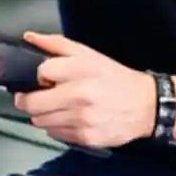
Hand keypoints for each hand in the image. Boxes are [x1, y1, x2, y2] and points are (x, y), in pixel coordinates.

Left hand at [14, 33, 155, 147]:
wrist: (145, 106)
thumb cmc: (115, 79)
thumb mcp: (89, 55)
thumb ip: (56, 45)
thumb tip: (30, 38)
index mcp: (80, 70)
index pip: (40, 72)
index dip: (39, 75)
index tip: (45, 78)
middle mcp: (80, 95)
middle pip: (32, 103)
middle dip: (30, 99)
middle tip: (39, 96)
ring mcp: (82, 118)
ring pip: (40, 121)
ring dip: (43, 114)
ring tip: (58, 107)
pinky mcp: (85, 137)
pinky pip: (54, 134)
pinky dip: (57, 127)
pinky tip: (70, 118)